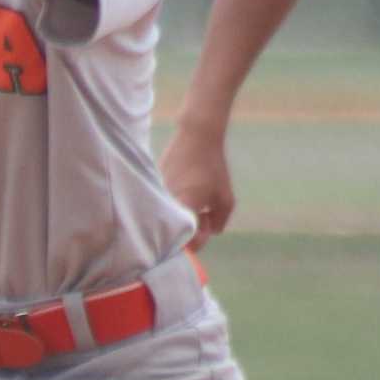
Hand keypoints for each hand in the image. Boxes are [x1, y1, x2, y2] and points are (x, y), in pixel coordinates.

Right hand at [159, 116, 233, 248]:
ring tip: (198, 197)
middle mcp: (165, 204)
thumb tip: (209, 232)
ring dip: (184, 213)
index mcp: (183, 209)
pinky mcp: (153, 184)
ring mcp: (157, 194)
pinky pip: (165, 203)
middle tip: (205, 213)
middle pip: (176, 231)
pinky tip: (187, 186)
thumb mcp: (225, 198)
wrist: (196, 137)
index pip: (186, 242)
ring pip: (170, 216)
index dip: (200, 239)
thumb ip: (219, 222)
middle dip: (192, 228)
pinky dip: (176, 201)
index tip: (208, 225)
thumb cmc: (213, 168)